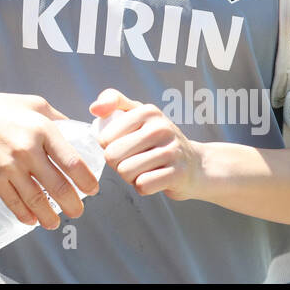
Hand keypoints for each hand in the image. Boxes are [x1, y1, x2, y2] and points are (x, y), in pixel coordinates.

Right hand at [0, 88, 100, 229]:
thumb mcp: (34, 104)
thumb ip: (58, 119)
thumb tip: (78, 133)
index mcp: (42, 130)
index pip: (71, 162)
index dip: (86, 181)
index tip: (92, 189)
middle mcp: (27, 150)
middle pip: (58, 186)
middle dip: (73, 205)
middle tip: (78, 211)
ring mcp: (8, 167)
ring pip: (36, 200)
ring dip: (50, 216)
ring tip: (55, 222)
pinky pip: (14, 203)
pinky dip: (26, 215)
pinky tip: (32, 219)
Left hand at [90, 88, 204, 201]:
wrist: (195, 165)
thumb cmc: (157, 140)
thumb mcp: (137, 114)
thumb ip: (113, 102)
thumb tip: (94, 109)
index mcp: (147, 111)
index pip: (105, 138)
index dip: (109, 147)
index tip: (125, 145)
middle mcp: (161, 128)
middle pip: (113, 156)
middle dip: (118, 164)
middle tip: (134, 160)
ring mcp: (171, 150)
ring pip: (125, 172)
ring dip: (130, 177)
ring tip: (145, 169)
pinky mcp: (178, 173)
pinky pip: (142, 185)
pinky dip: (143, 187)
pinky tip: (155, 179)